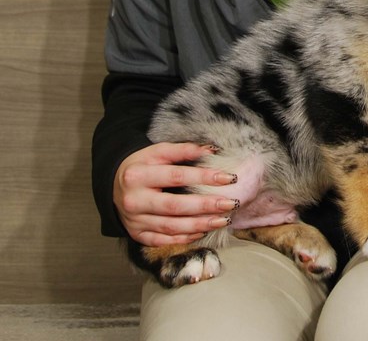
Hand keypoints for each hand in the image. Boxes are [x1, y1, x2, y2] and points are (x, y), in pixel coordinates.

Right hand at [114, 142, 238, 245]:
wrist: (113, 184)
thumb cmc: (142, 166)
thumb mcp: (157, 152)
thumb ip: (184, 150)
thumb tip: (212, 150)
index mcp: (138, 175)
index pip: (177, 176)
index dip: (205, 177)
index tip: (230, 178)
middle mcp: (134, 200)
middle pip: (175, 206)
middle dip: (206, 206)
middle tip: (231, 203)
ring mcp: (134, 220)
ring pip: (171, 227)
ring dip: (201, 225)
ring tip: (224, 220)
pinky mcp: (137, 234)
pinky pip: (163, 240)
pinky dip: (185, 238)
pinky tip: (203, 232)